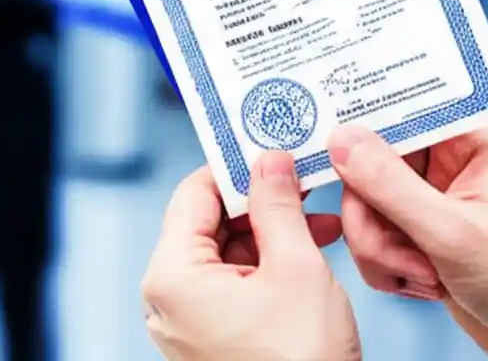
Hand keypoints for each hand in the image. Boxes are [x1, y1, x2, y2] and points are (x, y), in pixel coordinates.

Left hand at [142, 152, 359, 360]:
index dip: (235, 167)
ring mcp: (187, 323)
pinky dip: (268, 266)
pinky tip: (309, 251)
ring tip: (320, 218)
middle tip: (302, 180)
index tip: (269, 148)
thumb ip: (278, 207)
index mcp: (171, 275)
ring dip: (271, 233)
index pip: (193, 194)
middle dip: (259, 201)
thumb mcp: (296, 269)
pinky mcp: (210, 340)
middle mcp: (167, 298)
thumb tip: (269, 163)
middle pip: (208, 224)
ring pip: (225, 255)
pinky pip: (233, 287)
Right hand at [328, 123, 487, 359]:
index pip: (394, 113)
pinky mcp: (422, 236)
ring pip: (364, 209)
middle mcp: (447, 164)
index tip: (325, 154)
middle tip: (402, 254)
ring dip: (381, 252)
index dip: (355, 133)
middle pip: (366, 170)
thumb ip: (390, 185)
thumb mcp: (455, 232)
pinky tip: (423, 285)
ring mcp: (432, 202)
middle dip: (373, 221)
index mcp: (467, 140)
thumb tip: (340, 139)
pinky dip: (388, 268)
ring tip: (423, 276)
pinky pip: (374, 240)